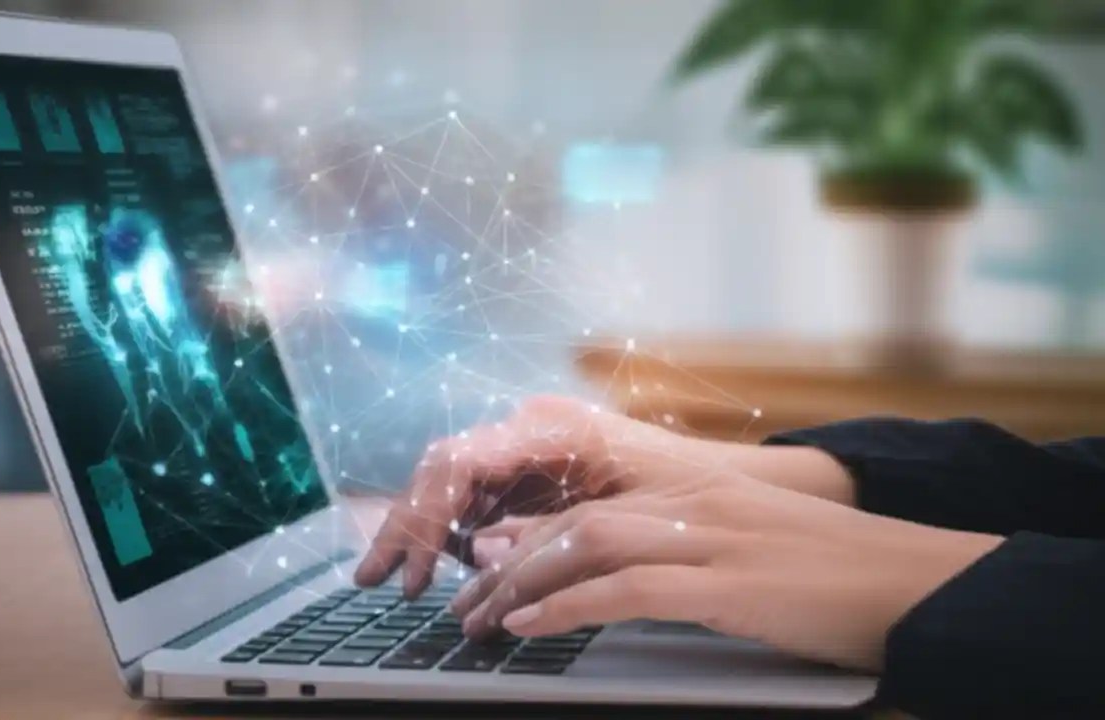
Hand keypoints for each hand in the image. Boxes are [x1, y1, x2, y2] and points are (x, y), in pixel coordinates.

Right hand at [354, 396, 703, 594]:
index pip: (459, 461)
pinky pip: (480, 497)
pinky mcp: (536, 471)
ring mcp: (530, 447)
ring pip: (454, 483)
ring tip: (395, 581)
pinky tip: (441, 566)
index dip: (427, 517)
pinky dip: (455, 533)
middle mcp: (530, 427)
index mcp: (549, 427)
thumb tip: (483, 552)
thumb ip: (550, 530)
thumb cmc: (692, 492)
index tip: (415, 571)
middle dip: (407, 525)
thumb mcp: (624, 516)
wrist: (736, 486)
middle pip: (444, 469)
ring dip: (422, 531)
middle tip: (373, 580)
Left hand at [453, 480, 1001, 670]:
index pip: (592, 506)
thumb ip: (690, 555)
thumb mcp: (752, 551)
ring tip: (485, 620)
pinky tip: (530, 627)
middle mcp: (696, 503)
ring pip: (588, 545)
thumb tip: (630, 580)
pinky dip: (568, 606)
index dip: (531, 534)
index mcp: (699, 493)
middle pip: (577, 521)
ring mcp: (712, 538)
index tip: (488, 559)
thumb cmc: (836, 577)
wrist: (915, 582)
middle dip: (512, 563)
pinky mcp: (729, 582)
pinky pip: (626, 589)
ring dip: (524, 583)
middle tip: (470, 600)